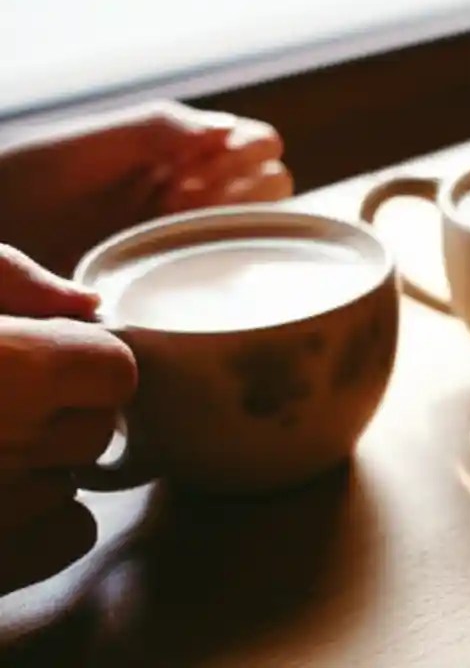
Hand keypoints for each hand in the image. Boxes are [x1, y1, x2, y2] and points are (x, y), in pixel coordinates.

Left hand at [0, 102, 292, 275]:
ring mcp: (189, 235)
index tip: (207, 162)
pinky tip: (174, 252)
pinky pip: (230, 274)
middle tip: (189, 197)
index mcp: (186, 148)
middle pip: (274, 188)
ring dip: (234, 222)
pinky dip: (221, 261)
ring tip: (177, 221)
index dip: (249, 152)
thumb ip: (160, 127)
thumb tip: (231, 130)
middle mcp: (198, 190)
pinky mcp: (175, 277)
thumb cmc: (31, 178)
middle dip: (246, 190)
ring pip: (260, 229)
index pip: (262, 146)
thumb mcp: (95, 142)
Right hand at [0, 245, 135, 593]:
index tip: (50, 360)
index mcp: (11, 371)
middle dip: (61, 415)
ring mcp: (0, 509)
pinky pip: (66, 535)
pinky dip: (40, 522)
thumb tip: (88, 302)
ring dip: (43, 468)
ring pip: (79, 483)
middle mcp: (9, 447)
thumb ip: (10, 277)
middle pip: (98, 430)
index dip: (84, 364)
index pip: (115, 372)